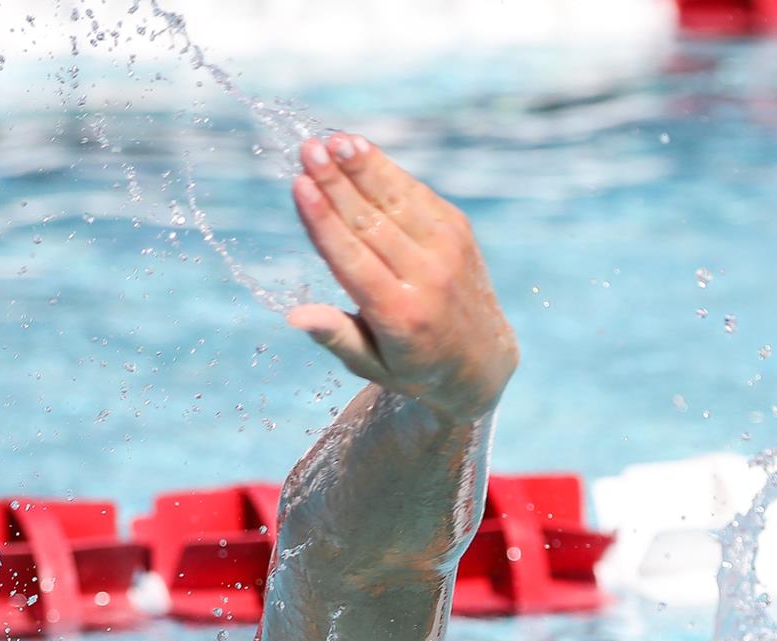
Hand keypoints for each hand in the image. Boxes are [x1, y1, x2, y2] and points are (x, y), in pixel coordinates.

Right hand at [286, 134, 518, 424]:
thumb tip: (294, 316)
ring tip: (333, 140)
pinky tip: (360, 149)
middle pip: (371, 222)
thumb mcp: (372, 365)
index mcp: (400, 315)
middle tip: (307, 150)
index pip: (353, 259)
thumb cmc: (413, 365)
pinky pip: (415, 193)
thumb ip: (336, 336)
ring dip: (362, 166)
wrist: (481, 360)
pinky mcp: (457, 230)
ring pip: (395, 199)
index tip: (300, 185)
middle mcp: (427, 279)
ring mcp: (447, 251)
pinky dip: (386, 170)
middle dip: (336, 183)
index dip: (324, 220)